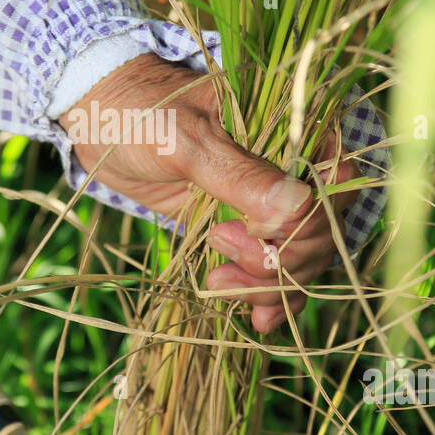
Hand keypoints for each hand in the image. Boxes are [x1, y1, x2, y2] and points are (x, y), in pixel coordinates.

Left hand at [58, 54, 358, 333]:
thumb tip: (298, 207)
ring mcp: (267, 204)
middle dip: (281, 257)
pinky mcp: (243, 231)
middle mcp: (290, 168)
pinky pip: (274, 272)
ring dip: (269, 284)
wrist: (98, 123)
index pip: (336, 182)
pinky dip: (271, 300)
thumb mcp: (186, 138)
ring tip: (217, 284)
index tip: (257, 227)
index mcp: (291, 127)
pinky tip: (257, 322)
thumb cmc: (140, 112)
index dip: (311, 218)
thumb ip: (240, 173)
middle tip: (223, 245)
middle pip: (322, 231)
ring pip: (300, 260)